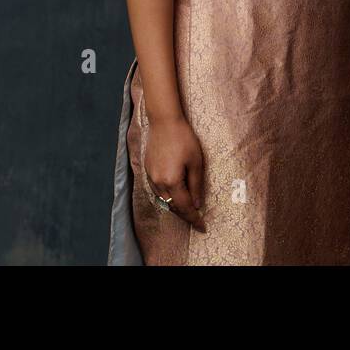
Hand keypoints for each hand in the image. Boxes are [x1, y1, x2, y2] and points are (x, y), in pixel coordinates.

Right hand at [145, 114, 207, 231]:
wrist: (164, 122)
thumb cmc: (184, 139)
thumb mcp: (196, 162)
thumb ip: (196, 185)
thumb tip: (197, 204)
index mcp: (171, 181)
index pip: (184, 207)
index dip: (194, 219)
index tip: (203, 227)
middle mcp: (158, 183)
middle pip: (172, 206)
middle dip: (185, 214)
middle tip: (197, 220)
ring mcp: (150, 177)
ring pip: (163, 200)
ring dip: (175, 206)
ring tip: (187, 209)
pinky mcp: (147, 170)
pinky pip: (157, 191)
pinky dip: (167, 196)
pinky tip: (174, 194)